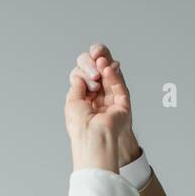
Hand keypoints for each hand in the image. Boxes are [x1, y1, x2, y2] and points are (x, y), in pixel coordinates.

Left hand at [65, 41, 135, 171]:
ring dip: (105, 69)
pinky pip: (119, 88)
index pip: (86, 82)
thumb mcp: (72, 101)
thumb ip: (78, 85)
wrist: (92, 138)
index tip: (81, 69)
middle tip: (93, 57)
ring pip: (110, 82)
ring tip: (100, 60)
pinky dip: (114, 77)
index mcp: (85, 104)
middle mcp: (99, 104)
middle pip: (99, 79)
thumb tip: (79, 73)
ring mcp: (112, 105)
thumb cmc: (80, 126)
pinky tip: (108, 68)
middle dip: (96, 67)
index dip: (85, 72)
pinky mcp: (122, 106)